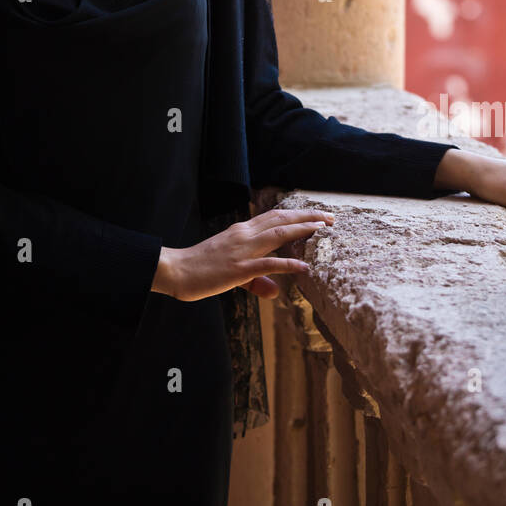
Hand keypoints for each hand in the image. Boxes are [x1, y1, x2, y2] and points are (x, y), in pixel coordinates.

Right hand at [151, 206, 335, 300]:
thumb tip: (275, 291)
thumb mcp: (232, 273)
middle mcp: (244, 235)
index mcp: (241, 232)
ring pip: (278, 234)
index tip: (316, 214)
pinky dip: (289, 264)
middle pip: (281, 219)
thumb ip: (256, 280)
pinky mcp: (238, 269)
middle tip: (330, 216)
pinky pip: (268, 264)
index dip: (297, 214)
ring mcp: (242, 250)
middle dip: (308, 216)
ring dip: (303, 229)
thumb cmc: (200, 269)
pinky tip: (305, 266)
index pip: (274, 217)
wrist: (175, 270)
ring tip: (323, 228)